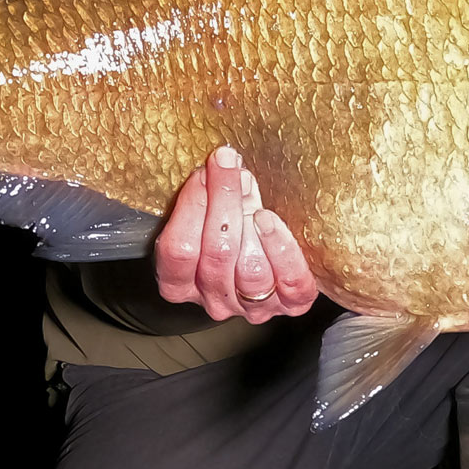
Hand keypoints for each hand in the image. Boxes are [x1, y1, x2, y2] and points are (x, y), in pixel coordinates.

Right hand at [154, 145, 318, 322]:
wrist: (273, 265)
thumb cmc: (234, 232)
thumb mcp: (212, 215)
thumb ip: (213, 196)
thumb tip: (226, 162)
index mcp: (181, 283)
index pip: (177, 251)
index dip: (190, 207)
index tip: (204, 172)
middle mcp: (214, 300)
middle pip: (216, 254)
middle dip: (223, 201)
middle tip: (230, 167)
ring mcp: (252, 306)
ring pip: (250, 270)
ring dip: (250, 220)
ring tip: (250, 189)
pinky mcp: (290, 304)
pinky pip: (289, 281)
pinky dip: (281, 248)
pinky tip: (270, 220)